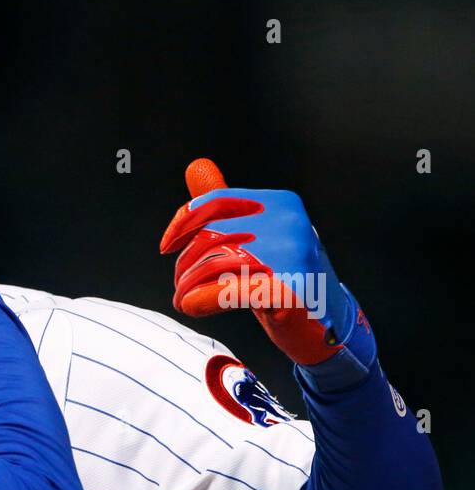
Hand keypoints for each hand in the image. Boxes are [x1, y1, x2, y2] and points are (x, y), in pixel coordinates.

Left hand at [159, 158, 367, 368]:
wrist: (324, 323)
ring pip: (215, 263)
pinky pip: (228, 289)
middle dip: (186, 264)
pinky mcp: (289, 290)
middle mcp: (289, 223)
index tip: (166, 246)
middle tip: (180, 286)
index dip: (184, 222)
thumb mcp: (255, 235)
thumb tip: (196, 166)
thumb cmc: (281, 276)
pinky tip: (192, 306)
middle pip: (211, 235)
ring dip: (189, 286)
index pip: (217, 200)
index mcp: (280, 203)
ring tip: (184, 300)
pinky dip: (203, 299)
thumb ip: (226, 206)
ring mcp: (293, 255)